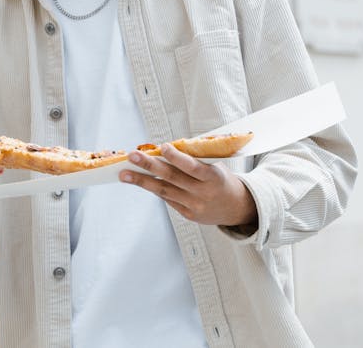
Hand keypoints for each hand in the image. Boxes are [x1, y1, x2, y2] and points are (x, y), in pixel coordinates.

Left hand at [120, 143, 256, 227]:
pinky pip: (168, 199)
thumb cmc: (223, 180)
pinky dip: (155, 189)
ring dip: (142, 181)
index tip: (161, 147)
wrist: (237, 207)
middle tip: (132, 157)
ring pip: (164, 192)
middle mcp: (203, 194)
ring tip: (125, 174)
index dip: (176, 158)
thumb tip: (165, 151)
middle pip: (172, 178)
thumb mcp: (216, 166)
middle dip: (149, 166)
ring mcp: (195, 206)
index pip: (192, 167)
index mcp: (214, 178)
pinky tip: (142, 181)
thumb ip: (195, 160)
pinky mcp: (188, 215)